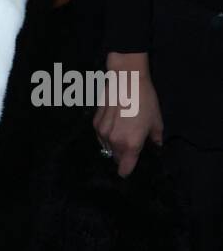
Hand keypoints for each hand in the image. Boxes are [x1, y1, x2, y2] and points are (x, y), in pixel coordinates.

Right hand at [93, 51, 163, 177]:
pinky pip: (101, 136)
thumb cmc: (145, 101)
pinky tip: (114, 124)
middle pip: (115, 158)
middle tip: (131, 143)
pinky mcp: (95, 122)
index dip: (128, 170)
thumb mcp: (156, 121)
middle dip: (122, 155)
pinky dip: (106, 134)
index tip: (132, 166)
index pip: (125, 169)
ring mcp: (102, 132)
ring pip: (107, 147)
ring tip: (122, 131)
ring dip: (113, 145)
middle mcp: (114, 142)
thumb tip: (155, 145)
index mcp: (131, 145)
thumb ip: (155, 138)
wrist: (126, 80)